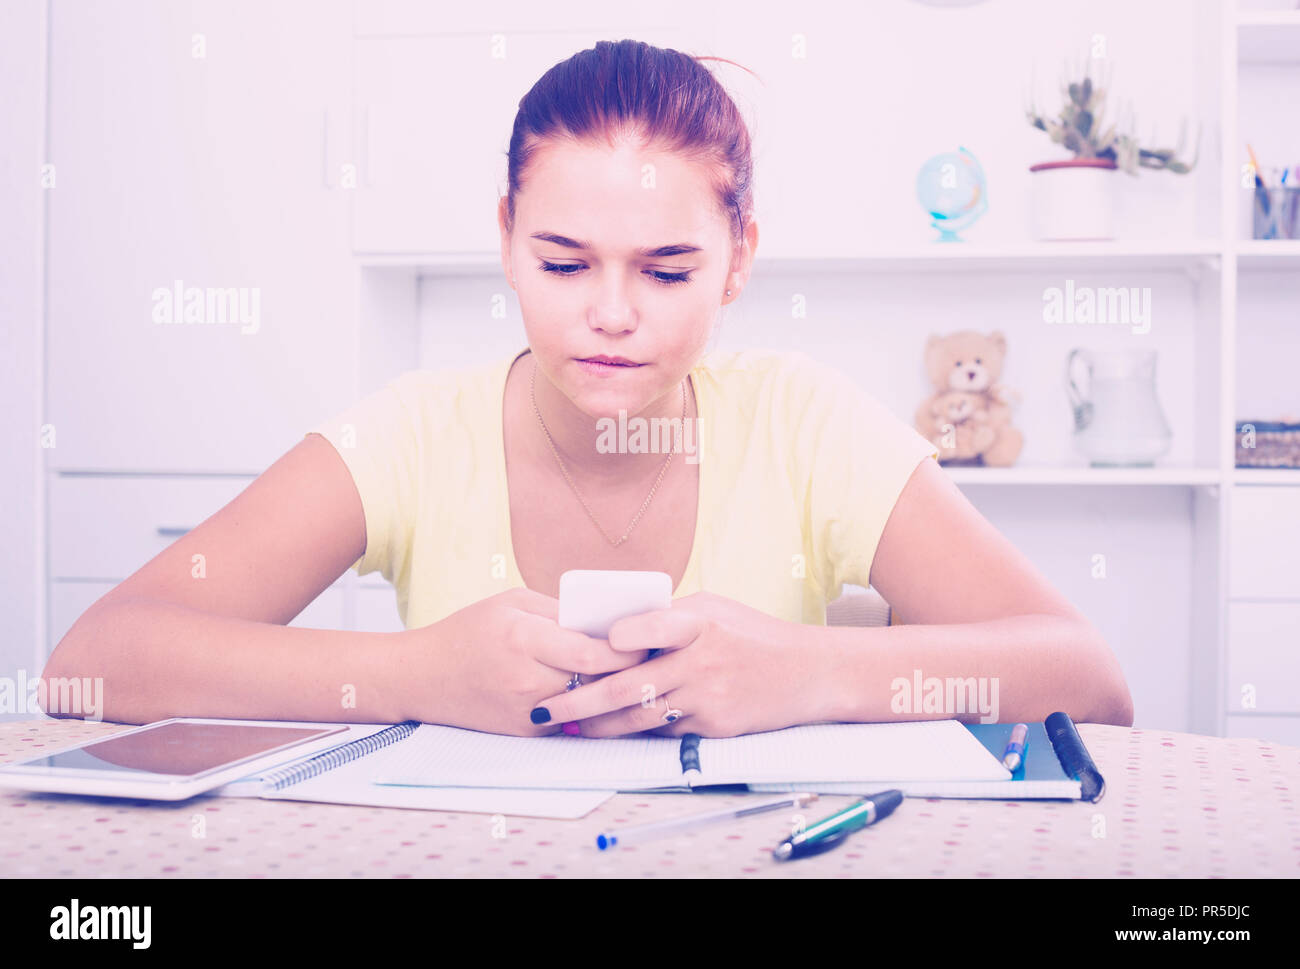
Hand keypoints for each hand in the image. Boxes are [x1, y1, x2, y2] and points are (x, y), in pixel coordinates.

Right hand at [398, 587, 648, 736]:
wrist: (422, 677)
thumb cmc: (468, 631)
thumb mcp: (512, 603)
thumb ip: (560, 611)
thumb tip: (607, 620)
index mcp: (524, 640)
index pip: (593, 654)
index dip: (628, 651)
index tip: (648, 640)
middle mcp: (527, 681)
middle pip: (597, 683)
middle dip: (629, 672)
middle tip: (655, 658)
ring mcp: (526, 713)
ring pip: (589, 705)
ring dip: (613, 692)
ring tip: (636, 675)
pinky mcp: (525, 734)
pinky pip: (571, 721)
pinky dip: (589, 708)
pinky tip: (603, 693)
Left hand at [529, 592, 827, 738]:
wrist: (810, 673)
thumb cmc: (754, 634)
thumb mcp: (715, 608)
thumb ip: (669, 615)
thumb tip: (614, 625)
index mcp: (700, 622)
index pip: (654, 625)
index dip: (619, 638)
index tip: (591, 645)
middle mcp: (702, 660)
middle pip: (628, 685)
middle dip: (578, 700)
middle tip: (544, 709)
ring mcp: (708, 696)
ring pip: (638, 717)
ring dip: (597, 725)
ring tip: (566, 726)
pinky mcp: (715, 726)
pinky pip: (664, 731)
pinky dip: (635, 731)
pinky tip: (609, 731)